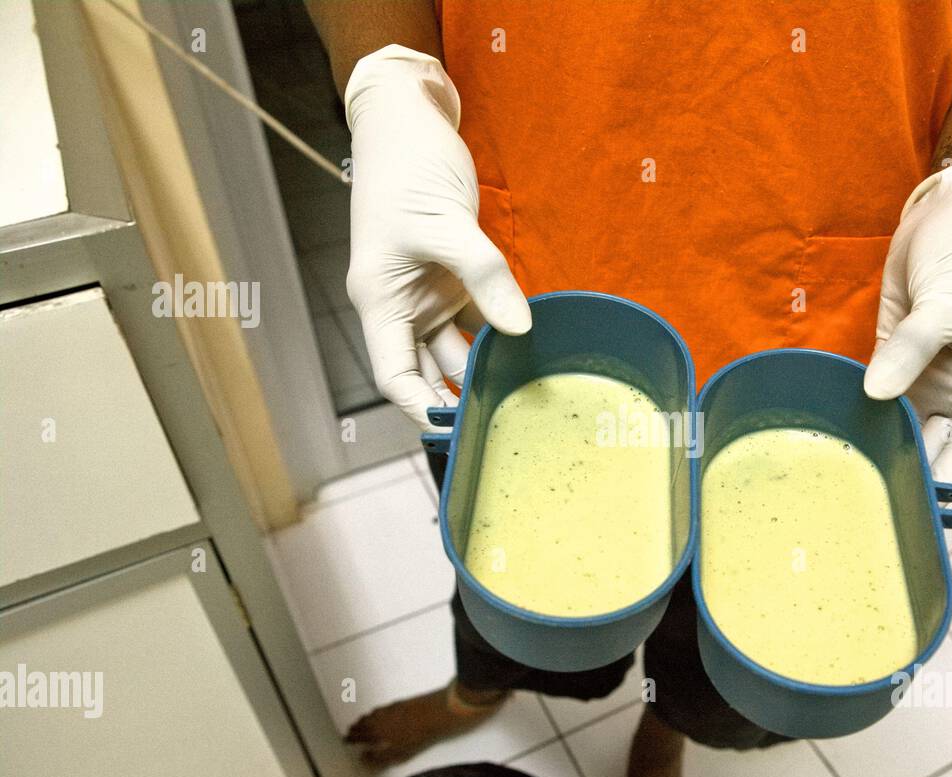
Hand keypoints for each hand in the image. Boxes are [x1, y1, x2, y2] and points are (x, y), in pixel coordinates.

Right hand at [345, 45, 530, 429]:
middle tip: (501, 421)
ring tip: (524, 391)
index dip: (419, 408)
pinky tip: (527, 349)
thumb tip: (520, 329)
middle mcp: (400, 305)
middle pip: (426, 371)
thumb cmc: (408, 168)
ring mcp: (427, 294)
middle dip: (457, 396)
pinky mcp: (451, 278)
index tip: (454, 431)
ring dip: (484, 366)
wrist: (409, 123)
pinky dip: (498, 332)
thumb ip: (484, 277)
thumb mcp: (447, 223)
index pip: (393, 375)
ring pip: (455, 348)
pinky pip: (475, 318)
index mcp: (379, 301)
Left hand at [864, 158, 951, 485]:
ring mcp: (923, 375)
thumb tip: (877, 393)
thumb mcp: (947, 303)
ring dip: (875, 443)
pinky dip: (855, 410)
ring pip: (898, 424)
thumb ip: (912, 350)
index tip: (915, 509)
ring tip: (839, 478)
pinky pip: (873, 393)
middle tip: (862, 502)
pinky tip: (830, 434)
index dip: (946, 480)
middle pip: (931, 445)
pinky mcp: (893, 356)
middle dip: (903, 471)